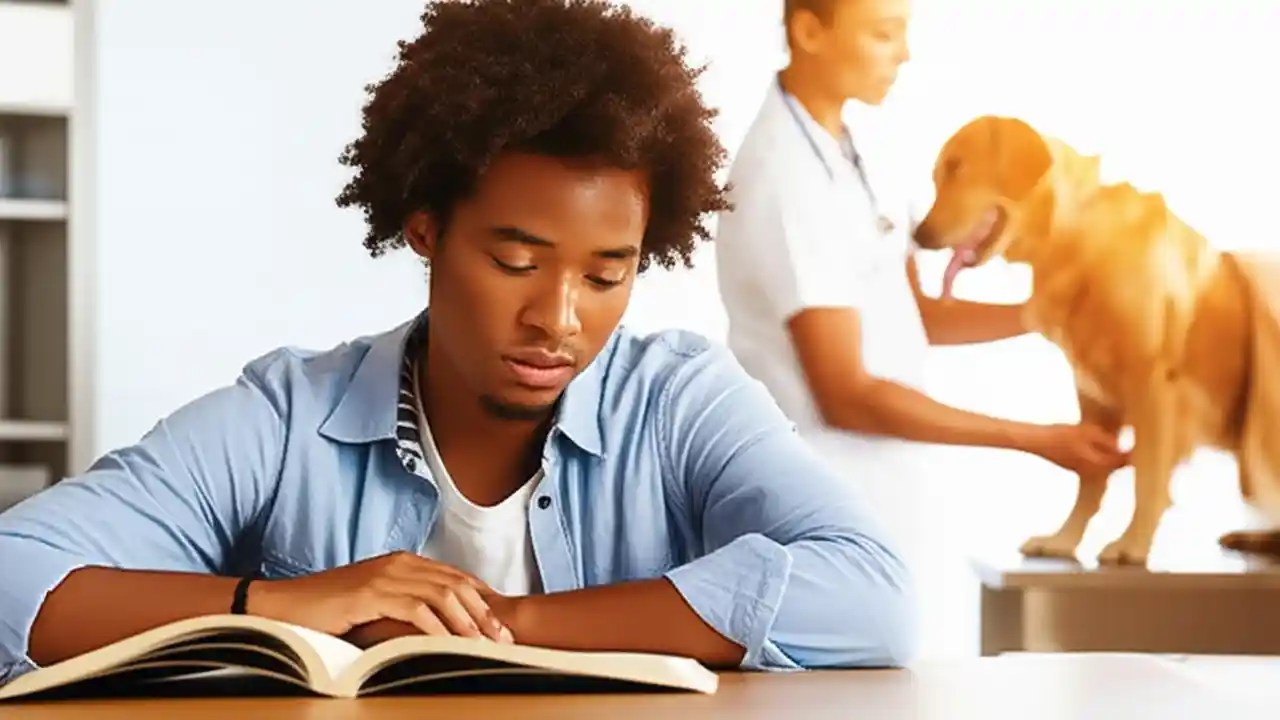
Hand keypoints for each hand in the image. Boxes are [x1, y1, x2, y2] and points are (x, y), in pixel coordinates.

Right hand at [249, 551, 513, 642]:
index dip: (483, 599)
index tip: (502, 622)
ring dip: (468, 621)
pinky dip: (438, 627)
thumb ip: (406, 607)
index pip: (456, 577)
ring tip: (486, 643)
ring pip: (442, 594)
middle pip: (457, 584)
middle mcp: (400, 563)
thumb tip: (440, 628)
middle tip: (505, 637)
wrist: (285, 606)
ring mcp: (385, 576)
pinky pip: (415, 609)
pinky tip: (451, 644)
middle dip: (485, 612)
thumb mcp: (376, 604)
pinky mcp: (370, 593)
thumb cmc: (330, 611)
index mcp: (404, 562)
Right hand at [1028, 423, 1129, 476]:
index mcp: (1099, 465)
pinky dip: (1102, 455)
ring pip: (1105, 464)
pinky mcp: (1076, 466)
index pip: (1123, 461)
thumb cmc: (1062, 435)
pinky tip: (1101, 443)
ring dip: (1112, 454)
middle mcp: (1093, 472)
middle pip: (1115, 465)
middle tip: (1134, 439)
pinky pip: (1096, 463)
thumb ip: (1109, 441)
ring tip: (1119, 440)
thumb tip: (1126, 447)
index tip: (1142, 441)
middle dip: (1124, 454)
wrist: (1038, 441)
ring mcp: (1084, 471)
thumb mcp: (1089, 433)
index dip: (1133, 452)